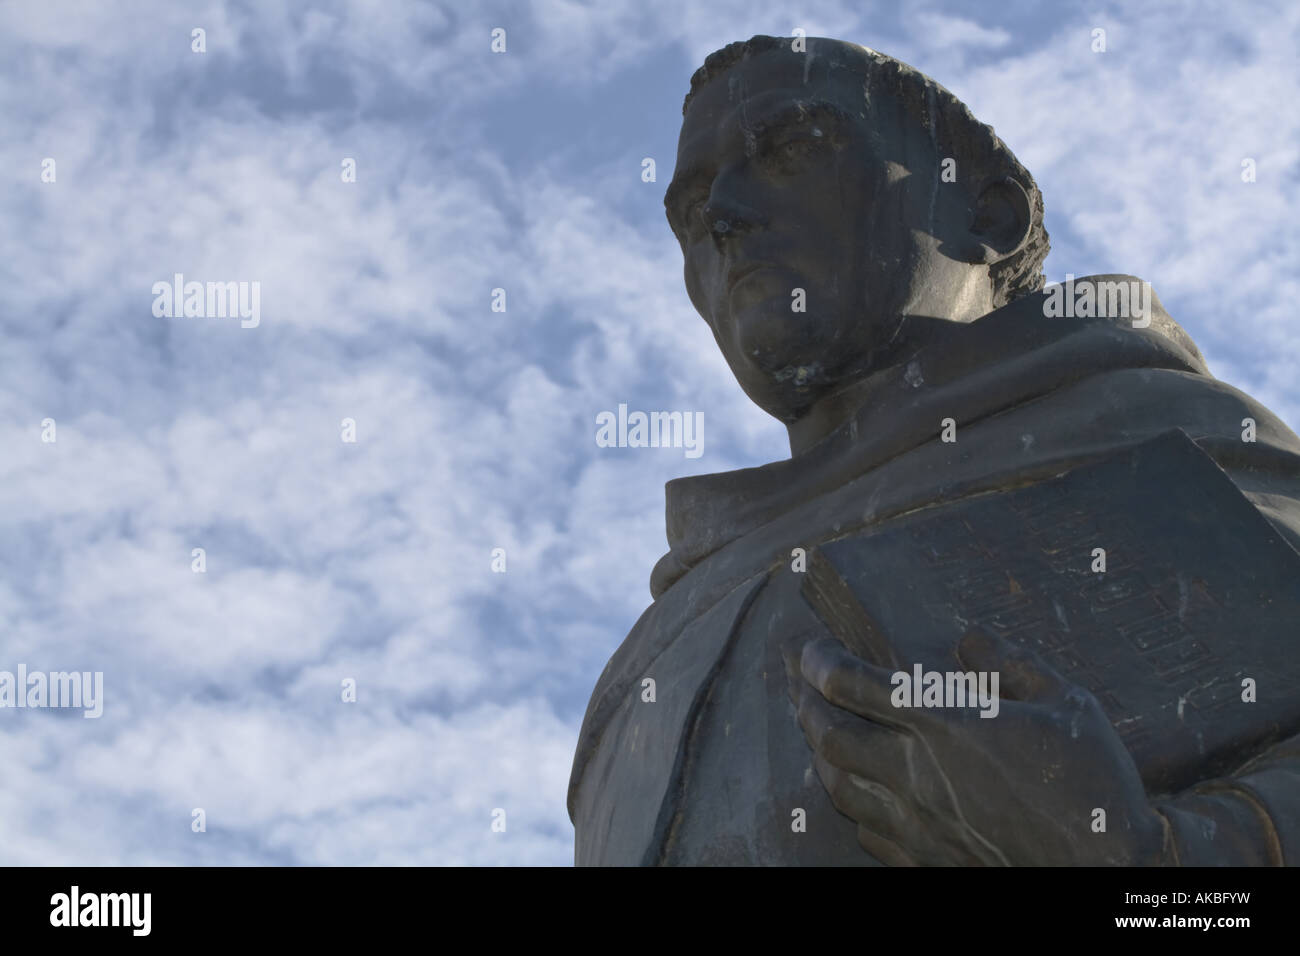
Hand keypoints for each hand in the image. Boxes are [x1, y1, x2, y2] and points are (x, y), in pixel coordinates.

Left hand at [784, 629, 1169, 864]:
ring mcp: (918, 823)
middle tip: (802, 688)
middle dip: (806, 707)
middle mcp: (919, 775)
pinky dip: (851, 805)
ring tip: (818, 734)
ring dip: (820, 755)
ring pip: (838, 787)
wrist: (1111, 870)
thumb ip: (1012, 665)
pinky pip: (866, 831)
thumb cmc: (1094, 782)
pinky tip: (858, 791)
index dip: (820, 661)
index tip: (812, 649)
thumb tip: (972, 642)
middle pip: (830, 737)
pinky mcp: (926, 859)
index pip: (854, 685)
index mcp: (948, 726)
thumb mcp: (1067, 701)